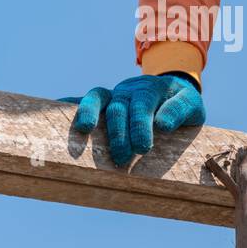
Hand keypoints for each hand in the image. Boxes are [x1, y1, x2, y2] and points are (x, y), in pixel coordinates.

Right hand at [62, 72, 204, 165]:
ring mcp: (114, 94)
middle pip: (118, 106)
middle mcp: (129, 90)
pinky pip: (83, 100)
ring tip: (83, 131)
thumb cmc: (183, 103)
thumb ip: (179, 111)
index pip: (142, 104)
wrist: (173, 89)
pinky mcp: (103, 102)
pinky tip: (54, 107)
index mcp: (151, 89)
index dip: (140, 124)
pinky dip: (68, 103)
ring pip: (97, 97)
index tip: (143, 147)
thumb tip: (162, 124)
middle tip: (122, 158)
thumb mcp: (193, 106)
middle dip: (118, 132)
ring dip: (89, 113)